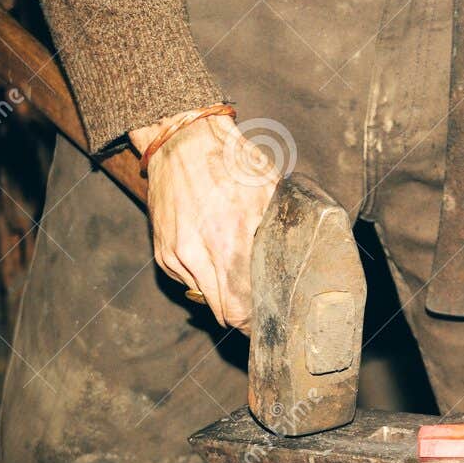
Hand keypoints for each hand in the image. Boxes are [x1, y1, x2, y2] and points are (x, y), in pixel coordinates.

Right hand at [130, 110, 280, 330]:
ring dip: (223, 294)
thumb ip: (281, 231)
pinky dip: (204, 277)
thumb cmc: (231, 162)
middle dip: (242, 315)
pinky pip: (188, 280)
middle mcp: (197, 254)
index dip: (255, 322)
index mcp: (228, 242)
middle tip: (260, 309)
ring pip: (205, 297)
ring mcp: (175, 255)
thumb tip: (301, 259)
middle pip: (222, 312)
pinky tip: (216, 256)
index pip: (240, 309)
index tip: (269, 321)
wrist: (181, 140)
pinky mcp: (162, 251)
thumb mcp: (269, 193)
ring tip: (240, 276)